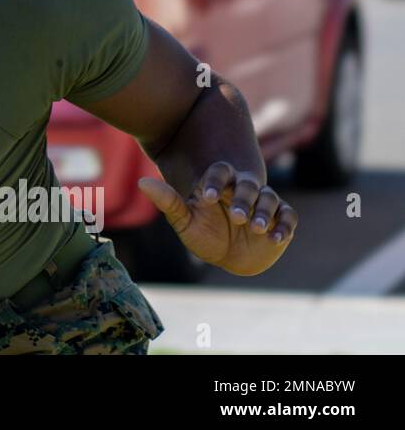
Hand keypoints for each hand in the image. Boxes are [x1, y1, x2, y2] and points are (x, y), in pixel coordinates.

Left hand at [137, 162, 296, 275]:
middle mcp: (244, 190)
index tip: (204, 197)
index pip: (220, 172)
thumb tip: (142, 182)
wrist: (228, 257)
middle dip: (244, 198)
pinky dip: (284, 226)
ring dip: (264, 212)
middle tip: (236, 216)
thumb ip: (167, 200)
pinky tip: (274, 238)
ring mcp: (265, 204)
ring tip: (255, 228)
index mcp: (220, 185)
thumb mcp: (183, 220)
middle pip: (248, 185)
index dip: (214, 180)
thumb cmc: (203, 234)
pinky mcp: (281, 220)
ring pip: (270, 198)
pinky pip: (288, 217)